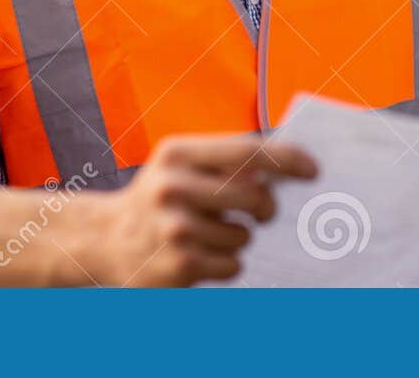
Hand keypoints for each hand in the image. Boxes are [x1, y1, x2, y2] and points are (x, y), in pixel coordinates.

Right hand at [84, 133, 317, 285]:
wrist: (104, 241)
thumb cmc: (157, 198)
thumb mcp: (178, 165)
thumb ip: (223, 161)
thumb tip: (288, 165)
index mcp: (177, 153)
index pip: (247, 152)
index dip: (287, 160)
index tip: (314, 170)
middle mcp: (172, 188)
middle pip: (254, 196)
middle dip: (265, 207)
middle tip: (260, 212)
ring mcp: (175, 229)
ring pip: (244, 235)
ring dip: (236, 237)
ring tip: (205, 234)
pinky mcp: (180, 266)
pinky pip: (233, 264)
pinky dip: (225, 262)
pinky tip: (199, 256)